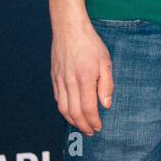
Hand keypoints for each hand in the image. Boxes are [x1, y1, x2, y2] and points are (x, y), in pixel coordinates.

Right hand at [50, 18, 113, 135]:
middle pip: (74, 112)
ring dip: (72, 121)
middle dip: (83, 126)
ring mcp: (60, 80)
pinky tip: (71, 112)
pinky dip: (64, 109)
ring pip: (63, 108)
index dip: (93, 121)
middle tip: (91, 132)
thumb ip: (106, 85)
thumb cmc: (90, 43)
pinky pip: (58, 98)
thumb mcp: (105, 62)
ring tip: (81, 126)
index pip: (88, 108)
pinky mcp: (54, 77)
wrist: (69, 28)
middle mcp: (70, 81)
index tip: (99, 127)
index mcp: (84, 78)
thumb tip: (105, 105)